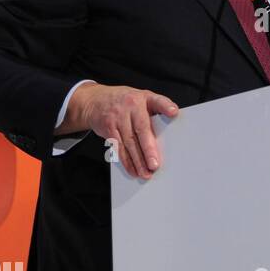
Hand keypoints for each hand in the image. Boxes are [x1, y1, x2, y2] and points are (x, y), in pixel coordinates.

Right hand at [57, 82, 178, 178]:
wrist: (96, 100)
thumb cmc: (125, 101)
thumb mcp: (142, 98)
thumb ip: (155, 110)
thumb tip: (169, 128)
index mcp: (145, 97)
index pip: (157, 100)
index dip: (165, 106)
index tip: (173, 113)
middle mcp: (131, 106)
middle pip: (141, 129)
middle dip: (148, 149)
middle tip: (154, 165)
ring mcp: (118, 117)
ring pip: (129, 142)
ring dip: (137, 161)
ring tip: (145, 173)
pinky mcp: (108, 128)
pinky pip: (118, 148)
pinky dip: (126, 161)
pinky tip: (133, 170)